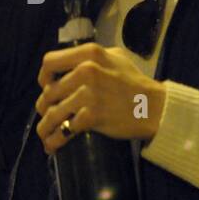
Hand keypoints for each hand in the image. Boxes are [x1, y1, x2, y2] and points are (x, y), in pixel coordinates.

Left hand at [35, 43, 166, 154]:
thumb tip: (69, 66)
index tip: (47, 87)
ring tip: (45, 135)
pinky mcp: (92, 115)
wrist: (154, 107)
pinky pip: (64, 130)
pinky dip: (55, 140)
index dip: (44, 77)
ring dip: (45, 127)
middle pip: (48, 91)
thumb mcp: (115, 57)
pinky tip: (53, 146)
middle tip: (49, 115)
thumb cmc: (135, 82)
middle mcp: (86, 70)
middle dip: (45, 107)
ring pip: (52, 113)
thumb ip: (92, 57)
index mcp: (89, 53)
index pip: (49, 62)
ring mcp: (88, 93)